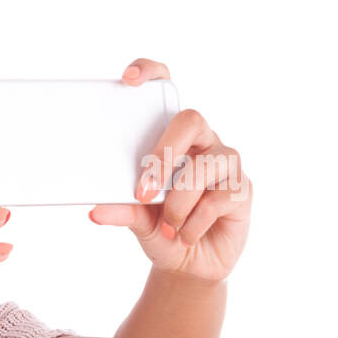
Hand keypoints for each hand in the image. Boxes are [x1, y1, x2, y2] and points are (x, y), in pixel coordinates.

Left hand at [89, 58, 252, 282]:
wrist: (189, 264)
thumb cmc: (162, 230)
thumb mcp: (137, 219)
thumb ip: (121, 209)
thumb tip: (95, 211)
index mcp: (171, 137)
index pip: (168, 88)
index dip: (152, 73)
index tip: (128, 80)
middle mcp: (202, 141)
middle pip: (191, 119)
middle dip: (165, 152)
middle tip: (143, 189)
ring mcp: (225, 162)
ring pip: (203, 167)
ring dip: (178, 202)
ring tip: (167, 228)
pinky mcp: (242, 189)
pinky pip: (217, 198)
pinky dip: (194, 222)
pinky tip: (185, 235)